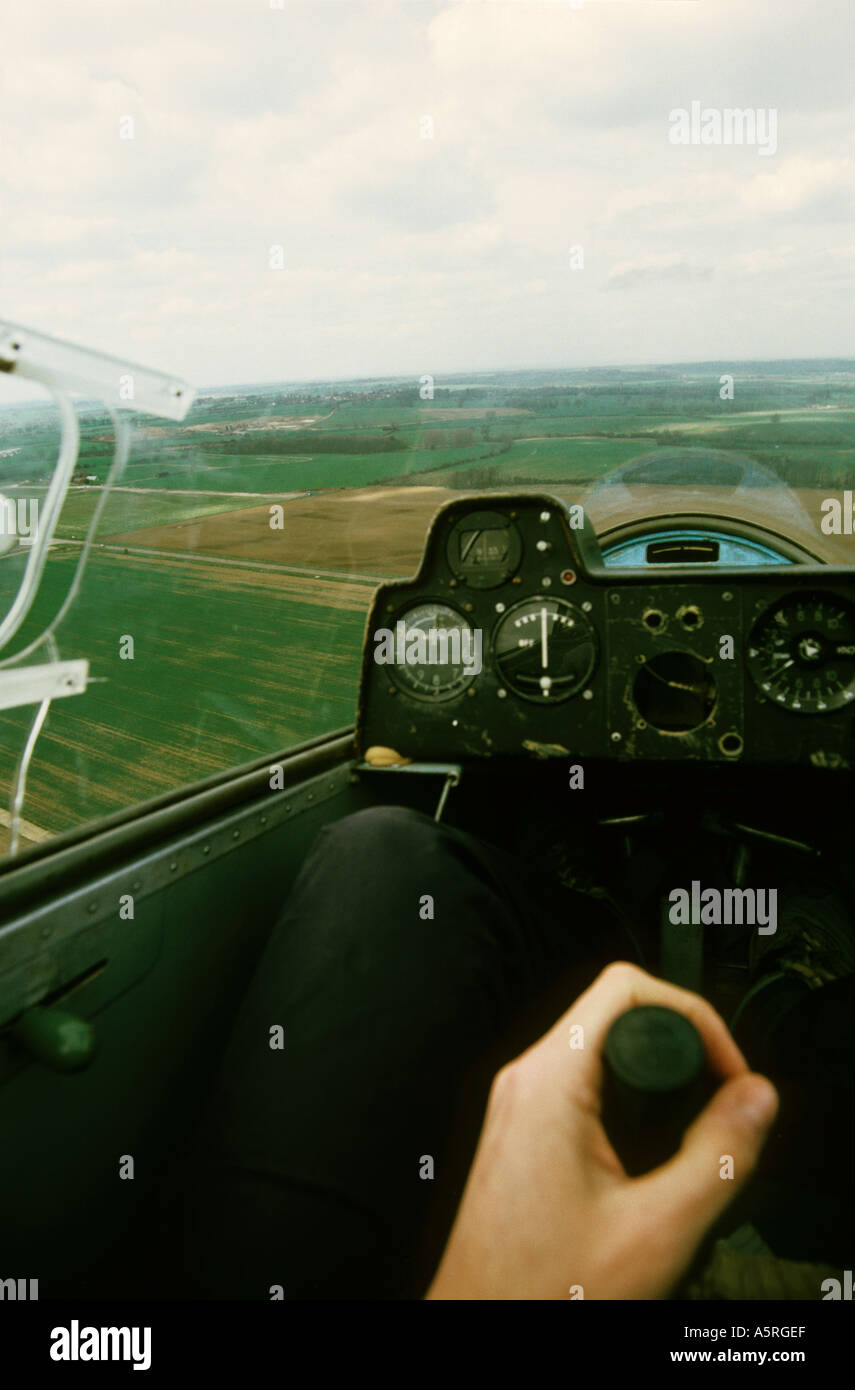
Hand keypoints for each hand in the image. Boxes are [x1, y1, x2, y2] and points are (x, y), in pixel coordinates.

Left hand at [425, 961, 777, 1299]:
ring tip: (695, 1132)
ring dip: (656, 1083)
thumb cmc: (543, 1294)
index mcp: (549, 1083)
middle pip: (617, 1015)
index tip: (729, 1071)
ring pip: (602, 1055)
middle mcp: (525, 1082)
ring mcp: (519, 1107)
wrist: (483, 1332)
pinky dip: (630, 1108)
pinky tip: (652, 1159)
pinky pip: (585, 1090)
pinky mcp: (523, 1134)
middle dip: (680, 1052)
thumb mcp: (656, 1229)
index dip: (693, 1015)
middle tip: (720, 1103)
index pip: (626, 987)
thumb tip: (754, 1098)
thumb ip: (718, 1157)